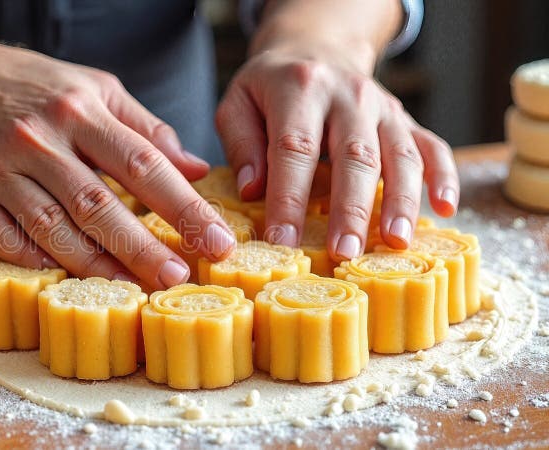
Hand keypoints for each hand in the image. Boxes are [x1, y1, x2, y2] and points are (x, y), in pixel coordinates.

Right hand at [0, 34, 235, 288]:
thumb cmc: (24, 83)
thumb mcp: (91, 86)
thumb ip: (144, 127)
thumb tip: (196, 167)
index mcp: (78, 109)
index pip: (143, 164)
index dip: (184, 206)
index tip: (216, 240)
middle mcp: (37, 138)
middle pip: (99, 204)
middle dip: (143, 248)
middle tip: (178, 278)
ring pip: (52, 228)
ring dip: (95, 264)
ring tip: (132, 287)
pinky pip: (2, 238)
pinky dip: (34, 259)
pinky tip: (63, 276)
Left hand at [216, 39, 458, 260]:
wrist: (315, 49)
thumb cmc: (270, 88)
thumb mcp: (238, 103)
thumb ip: (242, 144)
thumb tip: (252, 191)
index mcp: (300, 88)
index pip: (294, 149)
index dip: (289, 198)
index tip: (282, 240)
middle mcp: (348, 95)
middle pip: (354, 155)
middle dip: (350, 209)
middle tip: (343, 252)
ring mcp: (382, 107)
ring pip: (399, 155)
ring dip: (400, 201)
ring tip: (394, 242)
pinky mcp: (405, 119)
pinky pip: (433, 146)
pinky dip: (444, 176)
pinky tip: (447, 208)